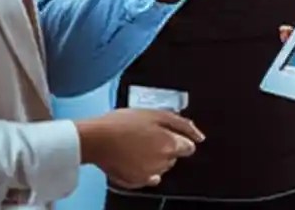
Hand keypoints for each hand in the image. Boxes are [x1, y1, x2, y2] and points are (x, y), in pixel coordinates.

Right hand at [75, 109, 203, 188]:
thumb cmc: (121, 123)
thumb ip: (180, 124)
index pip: (189, 147)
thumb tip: (198, 135)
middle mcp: (163, 163)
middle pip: (173, 156)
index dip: (179, 138)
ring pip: (160, 166)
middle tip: (146, 134)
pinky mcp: (135, 181)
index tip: (168, 133)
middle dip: (164, 146)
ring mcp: (149, 174)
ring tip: (135, 143)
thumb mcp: (154, 114)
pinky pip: (146, 176)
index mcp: (170, 145)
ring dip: (152, 156)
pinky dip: (141, 167)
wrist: (96, 138)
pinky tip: (130, 156)